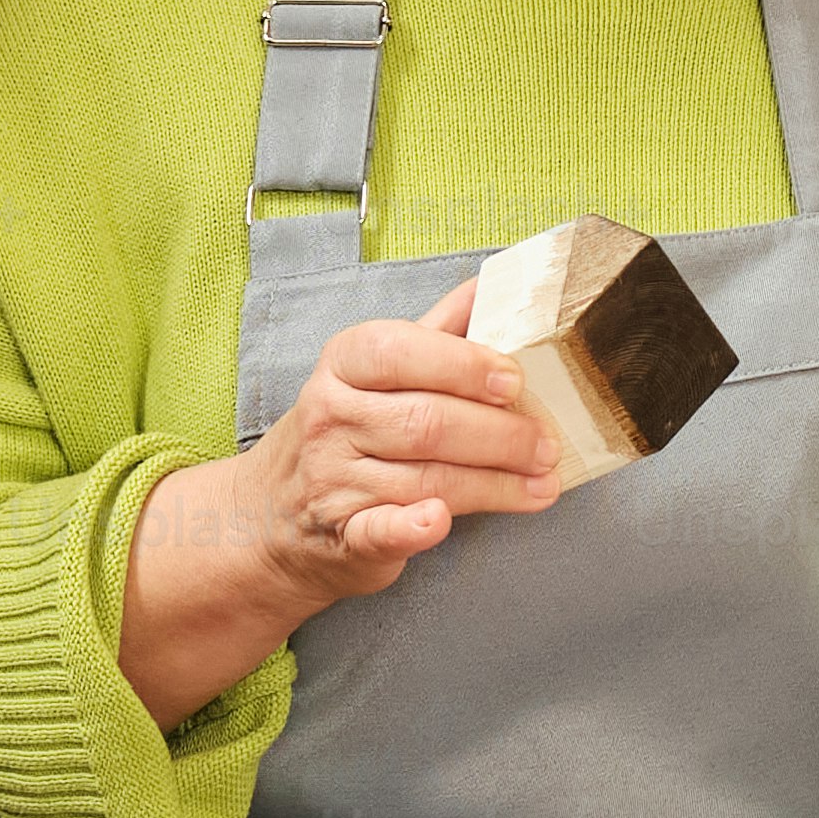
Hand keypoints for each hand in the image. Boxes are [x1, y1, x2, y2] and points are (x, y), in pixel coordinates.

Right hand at [122, 282, 558, 706]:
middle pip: (425, 421)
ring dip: (493, 485)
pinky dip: (410, 529)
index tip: (515, 381)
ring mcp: (332, 479)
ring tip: (542, 485)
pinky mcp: (341, 536)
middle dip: (498, 435)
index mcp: (344, 365)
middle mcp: (331, 418)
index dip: (462, 364)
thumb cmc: (346, 431)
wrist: (271, 516)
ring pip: (425, 478)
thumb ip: (437, 330)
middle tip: (547, 445)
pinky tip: (438, 523)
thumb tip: (495, 280)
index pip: (400, 351)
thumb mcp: (377, 371)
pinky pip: (377, 531)